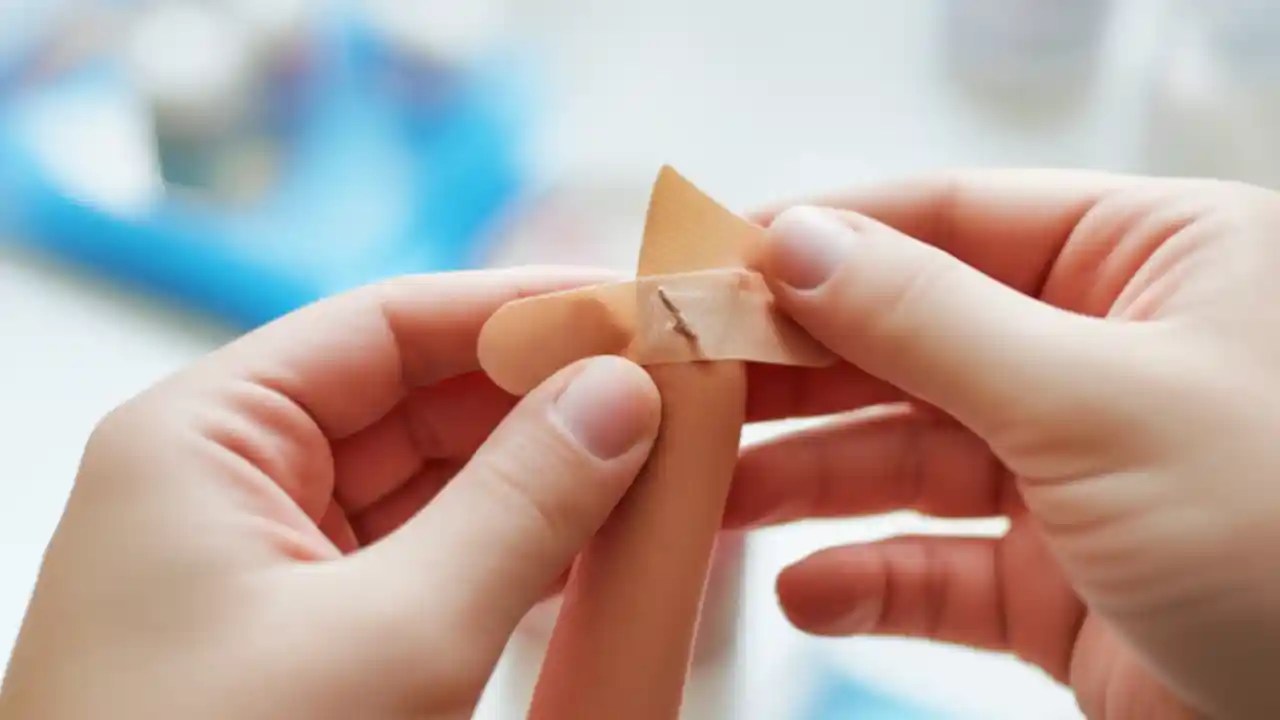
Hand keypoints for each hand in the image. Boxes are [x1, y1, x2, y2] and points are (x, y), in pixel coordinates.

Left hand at [0, 269, 660, 719]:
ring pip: (429, 486)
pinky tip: (594, 544)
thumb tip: (619, 396)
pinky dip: (510, 554)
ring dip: (541, 479)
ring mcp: (265, 571)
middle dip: (544, 398)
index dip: (519, 309)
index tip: (633, 308)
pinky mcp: (304, 644)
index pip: (385, 326)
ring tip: (654, 461)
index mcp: (203, 441)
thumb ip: (520, 504)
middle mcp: (227, 488)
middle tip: (667, 393)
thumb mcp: (396, 639)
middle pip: (415, 400)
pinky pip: (425, 564)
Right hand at [729, 171, 1279, 718]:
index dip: (821, 239)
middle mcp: (1107, 357)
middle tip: (683, 380)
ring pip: (910, 458)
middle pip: (910, 341)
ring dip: (808, 478)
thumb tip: (795, 241)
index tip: (709, 261)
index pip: (949, 221)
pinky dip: (871, 582)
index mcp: (1149, 263)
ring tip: (711, 493)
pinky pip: (941, 570)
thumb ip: (932, 321)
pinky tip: (809, 594)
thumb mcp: (1101, 403)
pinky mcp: (1059, 585)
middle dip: (796, 367)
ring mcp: (1079, 474)